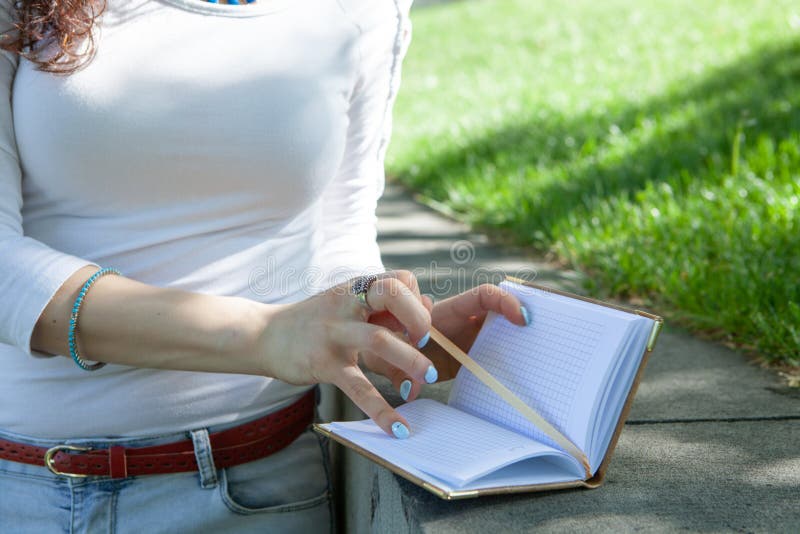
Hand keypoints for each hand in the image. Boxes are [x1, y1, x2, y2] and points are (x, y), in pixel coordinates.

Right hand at [257, 270, 433, 437]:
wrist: (263, 335)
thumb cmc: (315, 323)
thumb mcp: (348, 308)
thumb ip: (385, 312)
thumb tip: (427, 318)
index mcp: (357, 289)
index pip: (400, 279)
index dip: (417, 299)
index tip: (418, 323)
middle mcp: (346, 305)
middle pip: (393, 294)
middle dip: (419, 318)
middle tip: (427, 341)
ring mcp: (334, 333)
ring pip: (379, 340)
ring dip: (411, 359)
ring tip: (429, 377)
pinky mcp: (324, 364)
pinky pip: (358, 388)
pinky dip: (382, 411)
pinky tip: (399, 429)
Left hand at [374, 283, 528, 401]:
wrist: (384, 352)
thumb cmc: (386, 345)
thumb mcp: (391, 354)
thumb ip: (401, 367)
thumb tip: (412, 389)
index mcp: (449, 312)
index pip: (484, 296)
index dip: (506, 302)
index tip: (523, 318)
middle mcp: (465, 323)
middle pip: (503, 315)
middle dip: (524, 321)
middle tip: (542, 338)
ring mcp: (470, 339)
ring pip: (503, 337)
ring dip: (520, 348)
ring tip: (539, 365)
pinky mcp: (471, 359)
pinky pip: (496, 360)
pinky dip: (509, 369)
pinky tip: (523, 383)